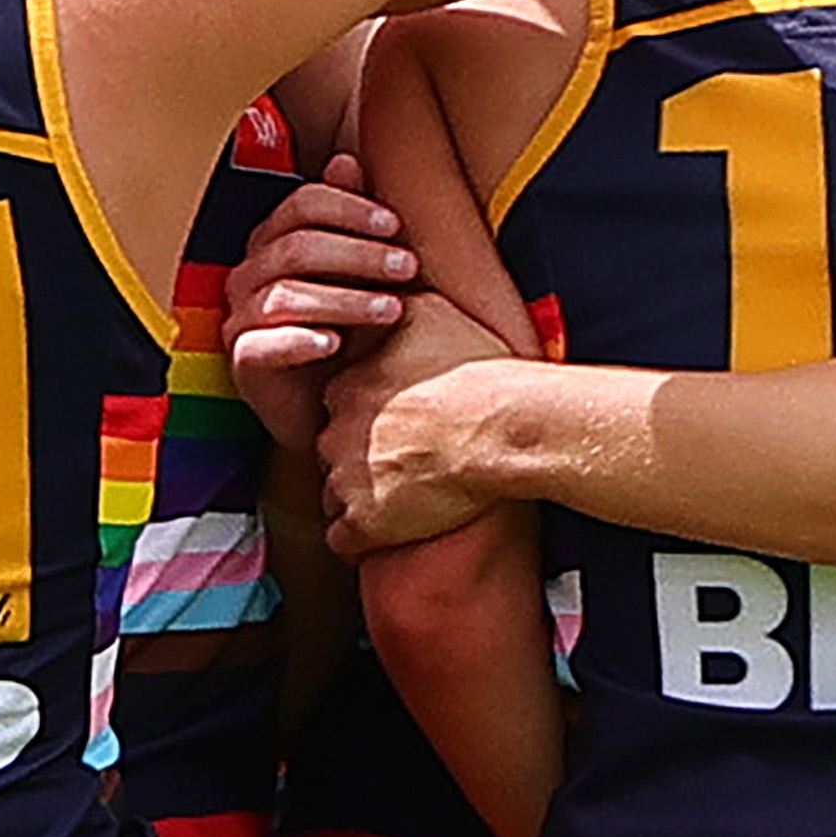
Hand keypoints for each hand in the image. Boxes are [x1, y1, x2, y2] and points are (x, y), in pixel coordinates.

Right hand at [222, 158, 418, 458]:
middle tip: (408, 268)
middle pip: (296, 247)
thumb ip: (352, 220)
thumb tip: (348, 160)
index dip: (349, 209)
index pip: (302, 204)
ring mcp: (240, 317)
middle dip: (358, 254)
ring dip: (345, 299)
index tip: (397, 225)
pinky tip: (335, 344)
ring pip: (285, 295)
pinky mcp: (242, 362)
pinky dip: (299, 340)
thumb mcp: (358, 274)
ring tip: (393, 310)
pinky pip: (261, 344)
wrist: (329, 405)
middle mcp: (249, 273)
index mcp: (273, 241)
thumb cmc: (348, 331)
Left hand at [319, 292, 523, 554]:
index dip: (365, 419)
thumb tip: (388, 295)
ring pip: (335, 497)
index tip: (394, 427)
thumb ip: (398, 306)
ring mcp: (346, 480)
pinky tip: (392, 532)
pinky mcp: (363, 523)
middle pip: (332, 453)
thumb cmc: (479, 372)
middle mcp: (337, 433)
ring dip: (361, 501)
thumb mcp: (434, 315)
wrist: (503, 428)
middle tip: (402, 464)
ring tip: (403, 501)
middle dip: (358, 460)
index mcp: (348, 387)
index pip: (337, 408)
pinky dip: (362, 541)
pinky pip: (343, 541)